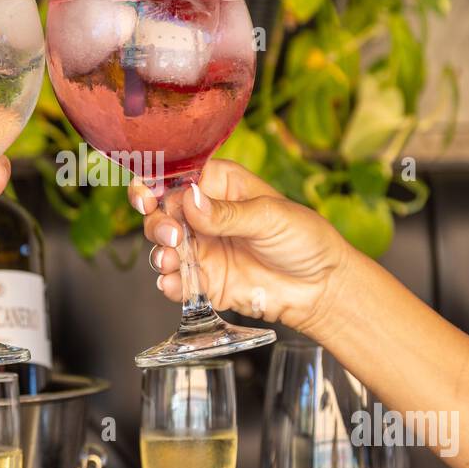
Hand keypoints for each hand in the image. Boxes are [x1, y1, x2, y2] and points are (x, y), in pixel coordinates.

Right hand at [128, 159, 348, 338]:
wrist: (321, 288)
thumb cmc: (305, 239)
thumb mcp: (270, 217)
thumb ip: (228, 213)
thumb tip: (190, 201)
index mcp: (220, 186)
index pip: (178, 178)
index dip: (156, 184)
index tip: (147, 197)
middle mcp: (205, 216)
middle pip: (163, 213)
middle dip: (158, 223)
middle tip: (172, 236)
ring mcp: (204, 250)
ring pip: (164, 247)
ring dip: (161, 253)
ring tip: (172, 260)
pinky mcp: (206, 282)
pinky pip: (178, 282)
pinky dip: (170, 284)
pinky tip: (173, 284)